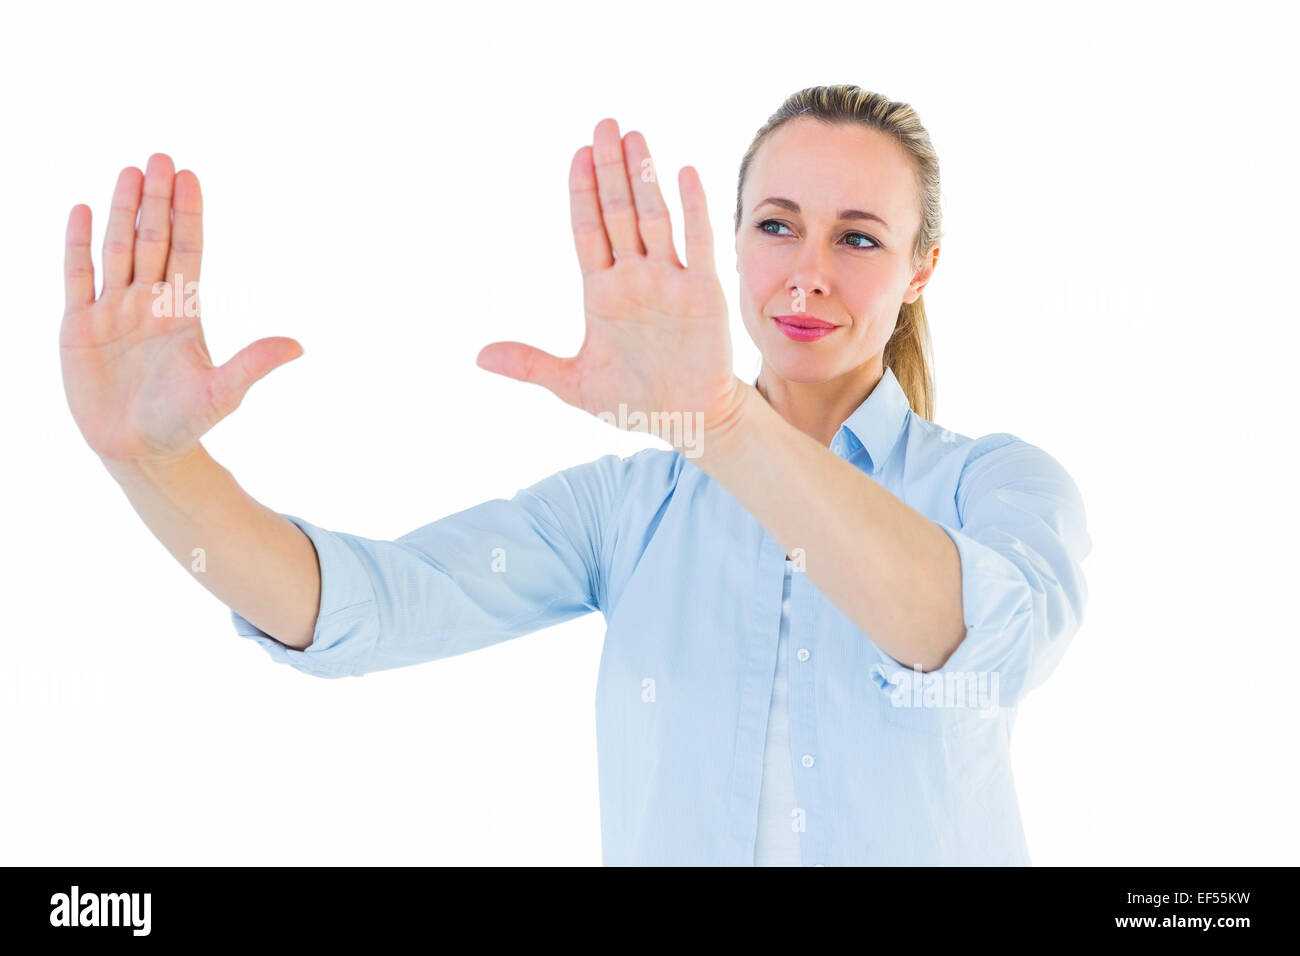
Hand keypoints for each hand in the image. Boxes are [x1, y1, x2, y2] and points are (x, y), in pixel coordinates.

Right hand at [60, 153, 303, 467]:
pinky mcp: (79, 326)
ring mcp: (113, 311)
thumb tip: (299, 346)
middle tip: (160, 157)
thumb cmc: (184, 422)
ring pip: (117, 249)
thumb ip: (253, 364)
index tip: (189, 176)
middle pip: (152, 240)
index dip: (187, 215)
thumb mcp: (222, 392)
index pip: (188, 251)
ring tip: (128, 171)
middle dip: (155, 200)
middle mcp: (148, 303)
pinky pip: (76, 276)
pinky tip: (83, 210)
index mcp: (184, 312)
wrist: (139, 451)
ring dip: (121, 211)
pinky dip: (78, 244)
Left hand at [475, 119, 745, 450]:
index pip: (587, 230)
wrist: (686, 421)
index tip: (576, 154)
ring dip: (643, 178)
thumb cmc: (632, 401)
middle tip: (604, 124)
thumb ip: (530, 364)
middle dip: (609, 169)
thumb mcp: (573, 385)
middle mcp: (634, 277)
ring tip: (635, 136)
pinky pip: (698, 242)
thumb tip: (478, 356)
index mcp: (601, 292)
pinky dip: (692, 208)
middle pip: (618, 212)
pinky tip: (683, 172)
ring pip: (654, 218)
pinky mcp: (702, 291)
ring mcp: (669, 280)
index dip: (581, 192)